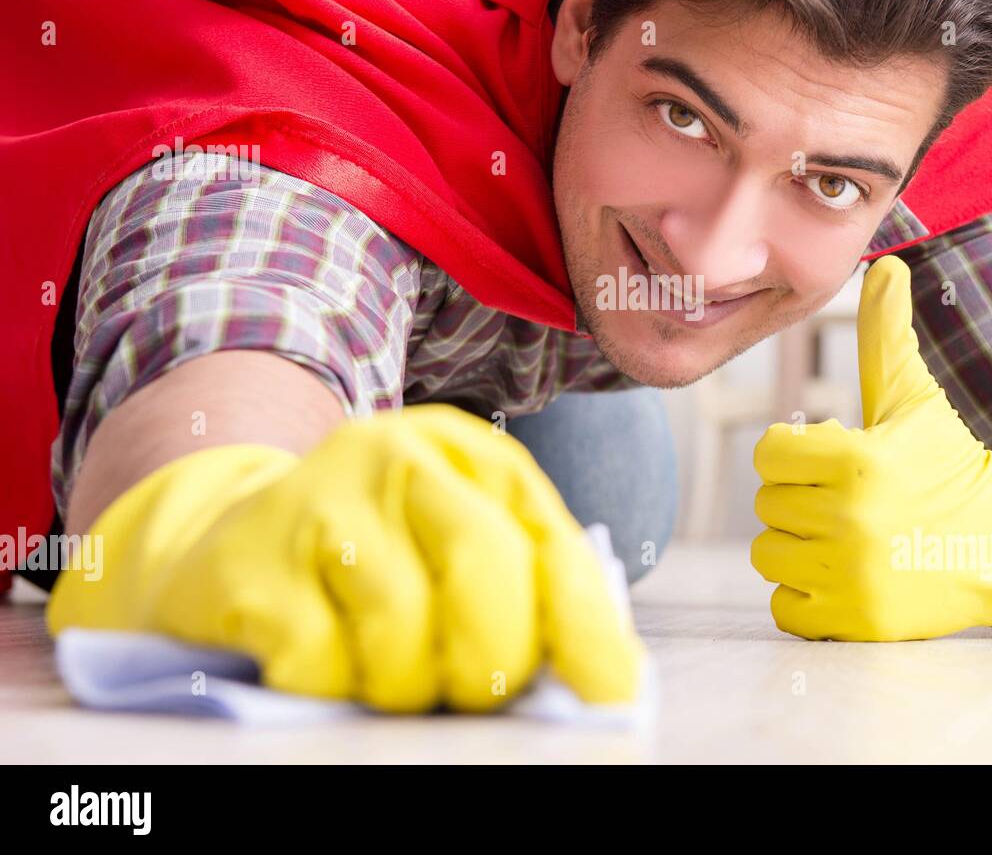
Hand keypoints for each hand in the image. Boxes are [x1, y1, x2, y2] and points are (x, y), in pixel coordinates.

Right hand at [48, 405, 643, 710]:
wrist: (224, 541)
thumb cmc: (371, 561)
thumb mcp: (454, 547)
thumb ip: (525, 589)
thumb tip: (605, 678)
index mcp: (467, 455)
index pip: (548, 538)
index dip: (583, 622)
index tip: (609, 693)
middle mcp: (395, 456)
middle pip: (484, 563)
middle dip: (494, 654)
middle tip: (476, 691)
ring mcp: (316, 500)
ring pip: (402, 625)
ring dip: (406, 683)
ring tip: (388, 674)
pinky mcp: (249, 561)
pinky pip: (318, 661)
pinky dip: (331, 687)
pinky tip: (318, 664)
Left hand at [750, 255, 991, 640]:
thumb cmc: (949, 463)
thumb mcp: (914, 400)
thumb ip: (885, 336)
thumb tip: (885, 263)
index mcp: (856, 460)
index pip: (768, 454)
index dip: (794, 452)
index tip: (830, 456)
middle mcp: (849, 520)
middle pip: (769, 504)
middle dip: (802, 497)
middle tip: (850, 499)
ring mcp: (850, 575)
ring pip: (769, 554)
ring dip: (799, 545)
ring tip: (848, 534)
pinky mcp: (854, 621)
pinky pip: (785, 607)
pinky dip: (805, 595)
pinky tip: (846, 573)